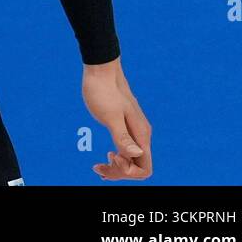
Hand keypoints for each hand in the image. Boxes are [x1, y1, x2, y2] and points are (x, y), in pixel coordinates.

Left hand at [83, 57, 152, 179]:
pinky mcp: (125, 127)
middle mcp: (141, 135)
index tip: (110, 155)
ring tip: (98, 167)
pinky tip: (106, 157)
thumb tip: (136, 154)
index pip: (144, 168)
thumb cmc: (102, 90)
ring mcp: (134, 131)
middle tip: (97, 167)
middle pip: (137, 167)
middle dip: (119, 172)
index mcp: (141, 135)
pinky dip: (117, 159)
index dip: (127, 171)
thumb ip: (122, 137)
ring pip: (131, 160)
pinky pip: (126, 150)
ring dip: (117, 167)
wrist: (100, 70)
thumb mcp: (110, 115)